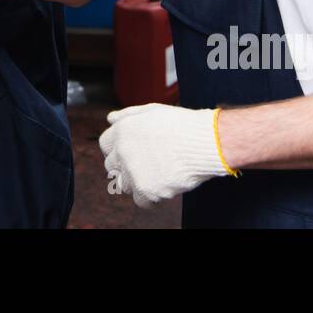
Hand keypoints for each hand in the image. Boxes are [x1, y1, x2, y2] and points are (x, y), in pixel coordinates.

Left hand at [99, 104, 235, 207]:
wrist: (206, 142)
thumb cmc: (183, 125)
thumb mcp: (153, 111)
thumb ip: (128, 115)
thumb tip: (110, 119)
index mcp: (122, 130)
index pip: (105, 145)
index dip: (118, 149)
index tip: (132, 152)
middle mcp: (122, 151)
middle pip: (111, 166)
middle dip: (125, 166)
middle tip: (147, 164)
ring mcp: (133, 172)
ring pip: (124, 185)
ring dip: (137, 182)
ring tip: (159, 173)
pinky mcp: (146, 190)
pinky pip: (140, 201)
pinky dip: (152, 197)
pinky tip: (165, 184)